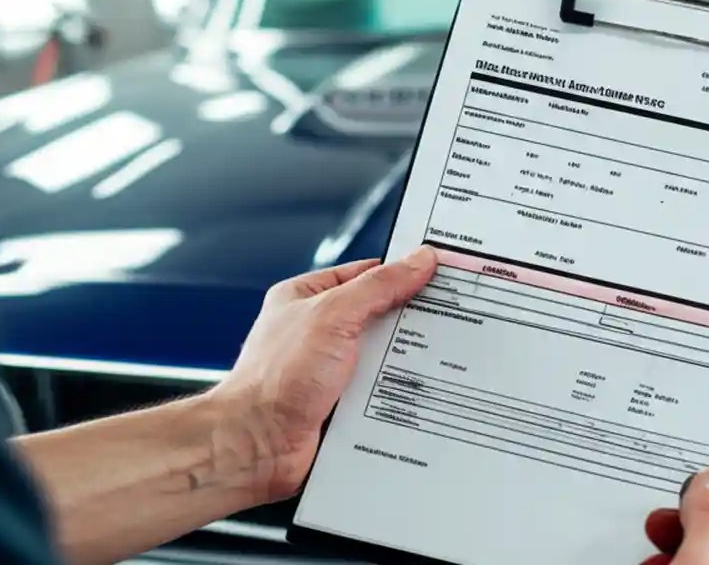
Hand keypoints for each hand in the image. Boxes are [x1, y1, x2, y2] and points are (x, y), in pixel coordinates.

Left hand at [209, 245, 437, 503]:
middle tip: (452, 317)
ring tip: (441, 357)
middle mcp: (319, 332)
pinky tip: (421, 393)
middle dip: (412, 321)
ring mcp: (331, 371)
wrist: (255, 447)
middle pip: (381, 316)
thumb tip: (418, 261)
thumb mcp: (332, 316)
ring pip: (385, 357)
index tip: (440, 273)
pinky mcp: (343, 405)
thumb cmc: (274, 380)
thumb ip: (378, 287)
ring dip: (407, 363)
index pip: (367, 274)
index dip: (403, 272)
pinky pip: (383, 393)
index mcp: (307, 298)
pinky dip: (399, 395)